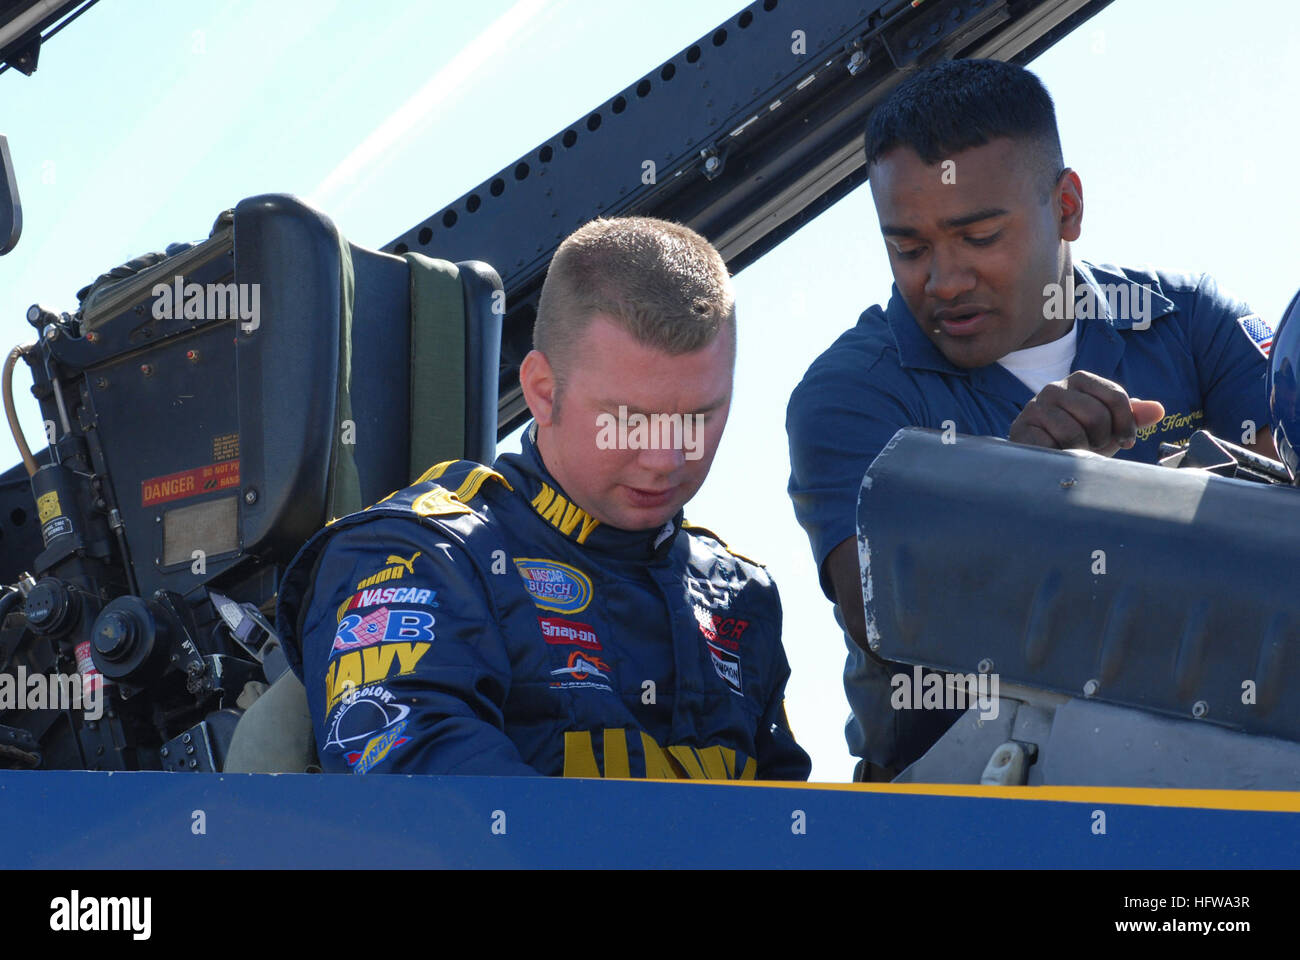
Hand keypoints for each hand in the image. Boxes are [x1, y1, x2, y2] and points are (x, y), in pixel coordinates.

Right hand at [1009, 371, 1164, 456]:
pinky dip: (1061, 454)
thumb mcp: (1110, 428)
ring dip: (1081, 449)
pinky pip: (1052, 443)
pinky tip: (1057, 454)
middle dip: (1101, 438)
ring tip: (1075, 451)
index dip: (1127, 423)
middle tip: (1093, 446)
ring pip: (1074, 431)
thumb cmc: (1078, 439)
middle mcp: (1055, 387)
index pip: (1116, 396)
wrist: (1042, 458)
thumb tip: (1158, 410)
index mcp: (1080, 380)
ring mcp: (1035, 406)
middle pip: (1096, 414)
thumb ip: (1132, 417)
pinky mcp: (1022, 427)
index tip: (1125, 441)